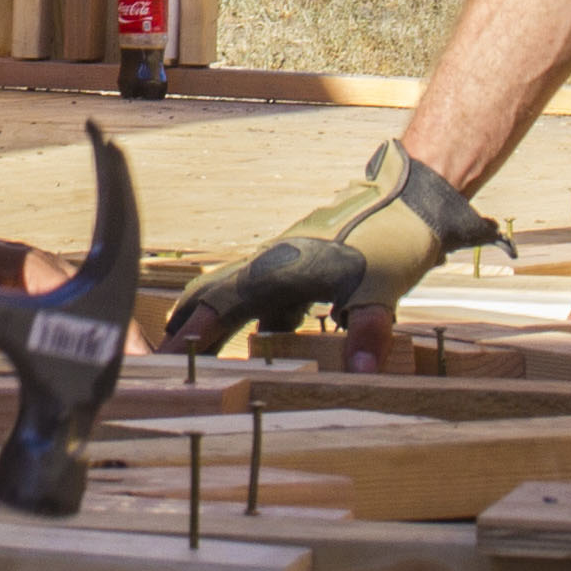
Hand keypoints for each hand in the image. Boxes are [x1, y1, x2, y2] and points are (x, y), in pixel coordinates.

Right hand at [156, 144, 498, 357]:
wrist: (410, 199)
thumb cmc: (393, 240)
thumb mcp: (385, 289)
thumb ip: (369, 331)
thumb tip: (362, 371)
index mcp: (282, 269)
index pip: (225, 301)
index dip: (195, 328)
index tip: (168, 352)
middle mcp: (274, 264)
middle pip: (217, 293)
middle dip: (188, 324)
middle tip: (161, 358)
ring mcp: (285, 264)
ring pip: (237, 294)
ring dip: (214, 321)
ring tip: (192, 352)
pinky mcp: (301, 268)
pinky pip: (263, 299)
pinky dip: (247, 319)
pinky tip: (255, 343)